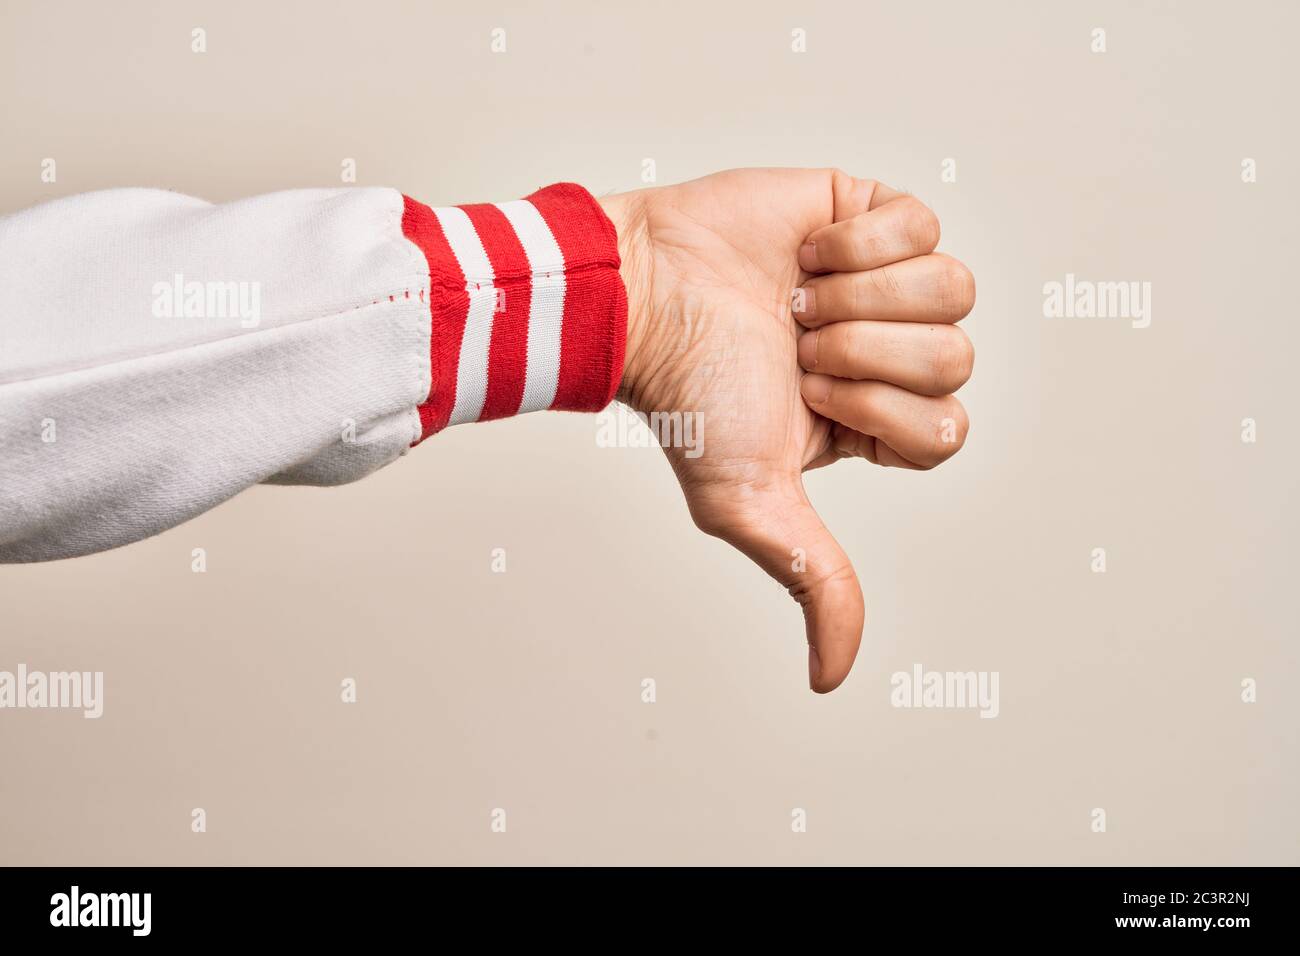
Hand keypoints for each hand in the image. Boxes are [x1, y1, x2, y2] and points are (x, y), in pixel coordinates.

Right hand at [599, 169, 973, 692]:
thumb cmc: (690, 397)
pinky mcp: (871, 215)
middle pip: (956, 358)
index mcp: (873, 424)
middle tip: (797, 347)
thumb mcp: (749, 503)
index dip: (879, 412)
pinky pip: (925, 223)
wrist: (647, 293)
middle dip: (864, 353)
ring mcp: (886, 282)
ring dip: (863, 297)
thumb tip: (832, 679)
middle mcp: (889, 355)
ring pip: (954, 290)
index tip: (806, 398)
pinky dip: (861, 243)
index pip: (946, 429)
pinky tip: (805, 256)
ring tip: (798, 300)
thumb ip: (814, 581)